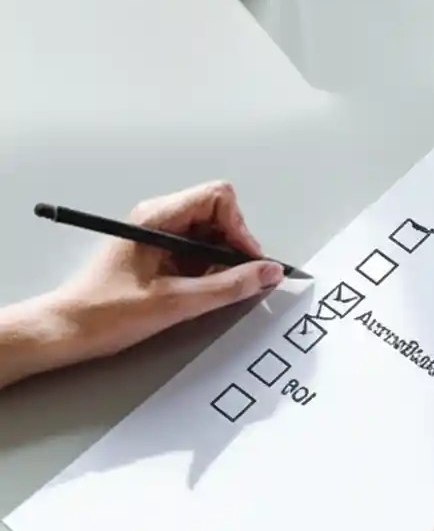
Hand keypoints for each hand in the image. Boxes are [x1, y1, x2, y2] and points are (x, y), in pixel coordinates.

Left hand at [0, 182, 281, 386]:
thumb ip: (228, 286)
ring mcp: (158, 234)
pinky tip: (199, 291)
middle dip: (235, 246)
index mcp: (157, 217)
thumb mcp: (175, 302)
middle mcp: (159, 217)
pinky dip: (208, 269)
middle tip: (238, 279)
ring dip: (222, 260)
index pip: (218, 198)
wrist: (66, 332)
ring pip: (210, 233)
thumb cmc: (108, 313)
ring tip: (213, 290)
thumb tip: (269, 272)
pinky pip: (197, 250)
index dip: (240, 228)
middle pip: (218, 213)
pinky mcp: (158, 252)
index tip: (248, 262)